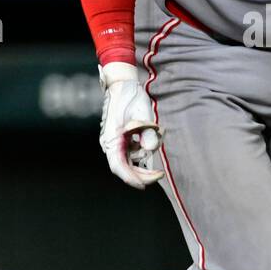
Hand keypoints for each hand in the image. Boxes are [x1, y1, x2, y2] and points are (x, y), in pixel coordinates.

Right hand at [98, 62, 163, 189]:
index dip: (131, 179)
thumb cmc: (130, 96)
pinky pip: (134, 150)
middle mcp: (111, 143)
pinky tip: (153, 131)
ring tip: (158, 132)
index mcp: (111, 139)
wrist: (123, 83)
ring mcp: (116, 141)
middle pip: (125, 168)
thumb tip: (150, 149)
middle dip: (142, 173)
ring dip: (146, 155)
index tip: (144, 186)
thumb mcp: (142, 113)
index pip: (119, 167)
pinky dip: (144, 147)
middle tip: (159, 174)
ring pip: (131, 160)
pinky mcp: (122, 138)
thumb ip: (147, 132)